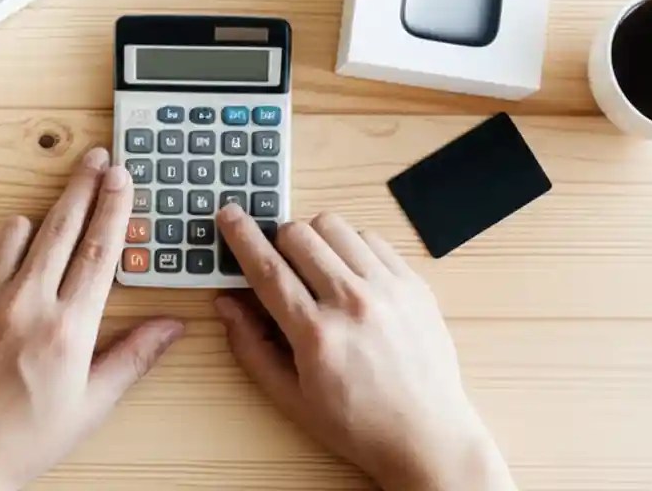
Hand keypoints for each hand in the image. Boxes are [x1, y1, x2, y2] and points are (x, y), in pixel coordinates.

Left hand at [0, 148, 184, 490]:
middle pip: (62, 225)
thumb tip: (172, 326)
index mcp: (68, 329)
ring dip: (36, 224)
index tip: (123, 178)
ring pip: (13, 232)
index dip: (115, 208)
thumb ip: (133, 358)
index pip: (100, 251)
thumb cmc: (21, 442)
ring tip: (48, 229)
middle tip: (97, 159)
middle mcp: (25, 305)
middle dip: (84, 185)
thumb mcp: (90, 406)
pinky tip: (5, 263)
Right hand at [214, 205, 513, 490]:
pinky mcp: (414, 283)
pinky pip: (371, 238)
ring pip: (334, 226)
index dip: (241, 237)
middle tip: (281, 265)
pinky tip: (350, 275)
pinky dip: (351, 246)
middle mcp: (352, 304)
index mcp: (316, 336)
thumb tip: (225, 303)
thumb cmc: (357, 423)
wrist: (427, 435)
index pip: (268, 269)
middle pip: (298, 235)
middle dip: (279, 242)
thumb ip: (250, 346)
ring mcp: (388, 289)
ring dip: (315, 239)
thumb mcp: (290, 397)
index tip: (229, 215)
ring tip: (317, 269)